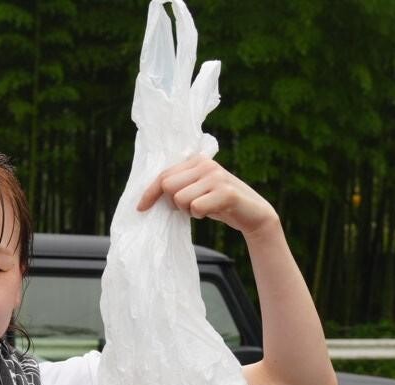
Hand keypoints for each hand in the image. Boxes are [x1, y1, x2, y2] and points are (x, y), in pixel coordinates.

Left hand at [136, 155, 278, 237]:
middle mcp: (205, 163)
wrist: (253, 213)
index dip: (150, 193)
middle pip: (167, 186)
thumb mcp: (197, 190)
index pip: (163, 175)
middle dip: (173, 203)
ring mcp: (216, 176)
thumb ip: (178, 186)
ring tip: (203, 208)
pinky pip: (196, 207)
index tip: (141, 208)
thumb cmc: (219, 203)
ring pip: (180, 199)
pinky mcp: (225, 192)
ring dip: (188, 211)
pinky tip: (212, 211)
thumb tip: (148, 195)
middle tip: (189, 208)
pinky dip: (200, 215)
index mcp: (196, 160)